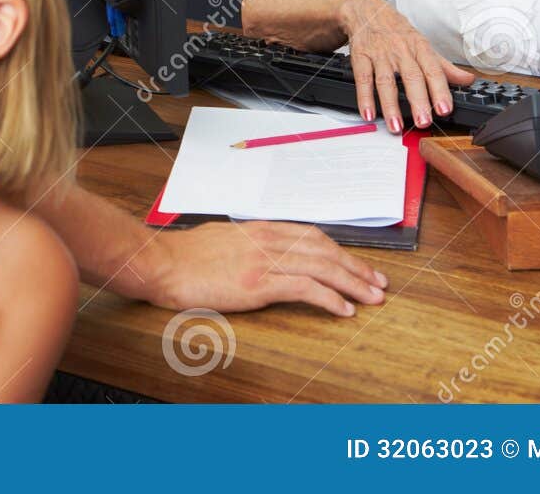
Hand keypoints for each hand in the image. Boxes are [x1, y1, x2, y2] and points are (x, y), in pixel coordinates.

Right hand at [143, 220, 388, 316]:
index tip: (358, 264)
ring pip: (321, 267)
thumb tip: (263, 253)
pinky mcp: (257, 283)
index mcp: (260, 229)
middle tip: (378, 283)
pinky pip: (304, 288)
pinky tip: (343, 309)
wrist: (161, 262)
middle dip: (356, 267)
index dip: (340, 251)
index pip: (312, 236)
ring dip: (352, 283)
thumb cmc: (184, 256)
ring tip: (371, 297)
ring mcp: (263, 260)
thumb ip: (248, 243)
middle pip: (324, 250)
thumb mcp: (223, 239)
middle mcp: (267, 240)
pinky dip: (329, 298)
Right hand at [340, 0, 475, 132]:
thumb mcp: (423, 45)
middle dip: (418, 101)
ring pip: (386, 81)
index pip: (433, 70)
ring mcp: (380, 54)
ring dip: (390, 106)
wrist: (367, 11)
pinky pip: (363, 79)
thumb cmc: (398, 32)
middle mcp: (401, 51)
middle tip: (423, 122)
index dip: (440, 90)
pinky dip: (364, 97)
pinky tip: (368, 113)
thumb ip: (444, 66)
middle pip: (411, 77)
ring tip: (395, 126)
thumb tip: (468, 80)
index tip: (445, 109)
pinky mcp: (361, 57)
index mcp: (420, 47)